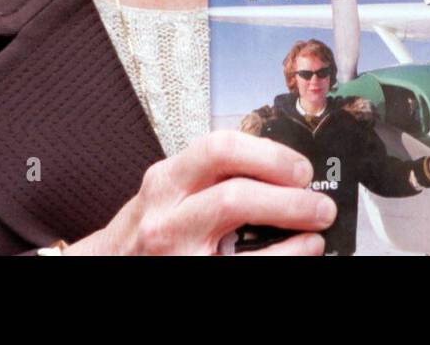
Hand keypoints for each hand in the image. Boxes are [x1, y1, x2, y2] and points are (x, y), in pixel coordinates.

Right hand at [63, 130, 334, 255]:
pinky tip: (297, 256)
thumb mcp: (172, 190)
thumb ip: (215, 176)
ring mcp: (175, 256)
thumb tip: (285, 171)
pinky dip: (280, 261)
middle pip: (236, 196)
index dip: (270, 155)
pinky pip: (243, 271)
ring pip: (241, 246)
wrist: (108, 266)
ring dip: (290, 236)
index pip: (220, 149)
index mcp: (166, 181)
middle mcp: (166, 218)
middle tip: (321, 204)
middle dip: (289, 199)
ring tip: (316, 233)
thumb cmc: (150, 226)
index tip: (301, 168)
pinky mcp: (188, 279)